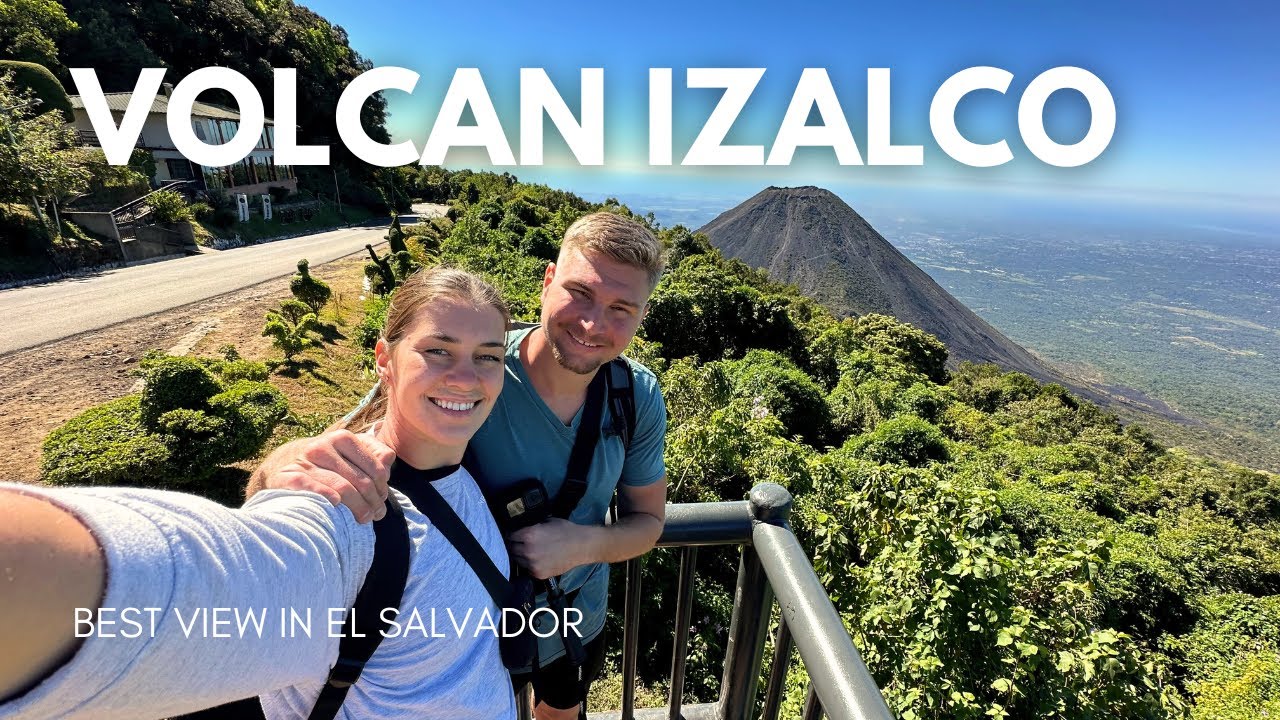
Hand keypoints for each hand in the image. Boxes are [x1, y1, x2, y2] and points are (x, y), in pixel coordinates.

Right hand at [255, 430, 393, 522]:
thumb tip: (388, 458)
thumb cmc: (328, 465)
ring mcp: (305, 461)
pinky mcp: (289, 476)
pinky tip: (336, 505)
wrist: (285, 467)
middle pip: (361, 481)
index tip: (382, 501)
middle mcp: (323, 446)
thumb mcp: (352, 455)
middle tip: (377, 515)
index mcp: (343, 438)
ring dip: (358, 508)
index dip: (383, 488)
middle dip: (373, 501)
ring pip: (342, 488)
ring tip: (365, 519)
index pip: (375, 468)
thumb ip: (374, 454)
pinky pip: (313, 489)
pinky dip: (327, 496)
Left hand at [508, 518, 597, 578]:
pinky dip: (530, 565)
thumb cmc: (566, 530)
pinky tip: (537, 560)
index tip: (513, 536)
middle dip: (514, 546)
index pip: (510, 536)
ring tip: (528, 553)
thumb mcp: (547, 521)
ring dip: (520, 556)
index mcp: (528, 535)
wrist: (581, 546)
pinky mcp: (539, 574)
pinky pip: (528, 569)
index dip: (511, 535)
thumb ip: (533, 525)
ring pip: (518, 561)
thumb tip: (523, 527)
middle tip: (519, 544)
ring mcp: (532, 564)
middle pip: (511, 549)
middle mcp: (527, 551)